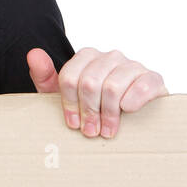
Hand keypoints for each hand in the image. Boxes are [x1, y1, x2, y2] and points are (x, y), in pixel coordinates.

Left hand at [27, 47, 166, 137]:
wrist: (132, 117)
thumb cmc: (95, 107)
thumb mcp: (64, 95)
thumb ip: (45, 76)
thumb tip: (33, 53)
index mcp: (87, 57)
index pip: (70, 77)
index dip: (69, 104)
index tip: (73, 123)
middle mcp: (110, 57)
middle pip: (89, 82)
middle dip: (88, 112)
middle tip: (90, 132)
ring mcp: (133, 66)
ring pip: (112, 86)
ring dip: (108, 114)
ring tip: (107, 131)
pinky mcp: (153, 78)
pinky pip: (143, 85)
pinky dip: (133, 101)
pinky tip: (128, 112)